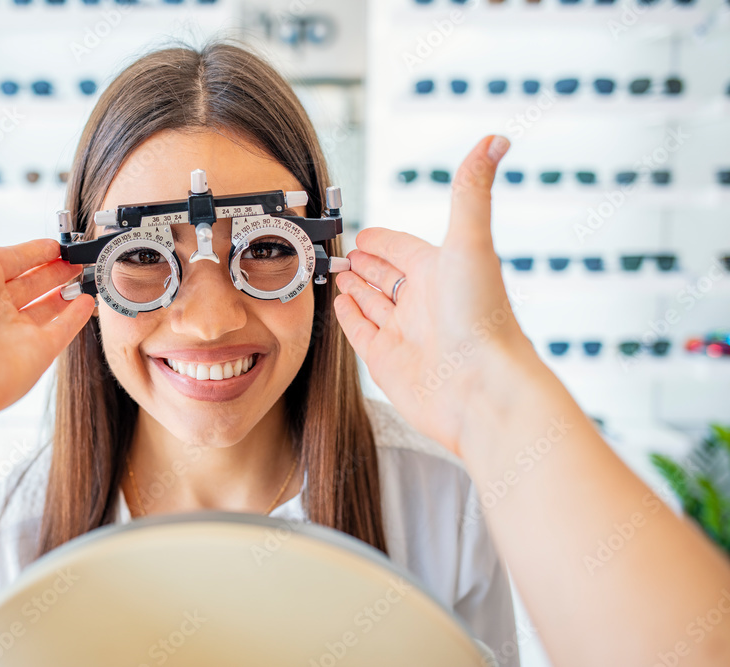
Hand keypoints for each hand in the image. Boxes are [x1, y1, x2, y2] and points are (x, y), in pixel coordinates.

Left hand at [0, 168, 94, 422]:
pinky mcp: (35, 355)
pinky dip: (75, 318)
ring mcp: (12, 333)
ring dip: (65, 292)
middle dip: (52, 270)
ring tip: (85, 277)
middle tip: (75, 259)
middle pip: (28, 284)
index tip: (55, 243)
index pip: (9, 258)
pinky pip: (60, 333)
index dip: (33, 250)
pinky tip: (87, 303)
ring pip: (45, 309)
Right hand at [334, 135, 532, 455]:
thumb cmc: (483, 319)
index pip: (403, 248)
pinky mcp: (387, 362)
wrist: (482, 391)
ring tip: (338, 274)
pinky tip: (341, 306)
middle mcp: (424, 302)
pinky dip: (350, 317)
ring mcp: (405, 333)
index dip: (383, 240)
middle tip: (345, 251)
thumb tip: (495, 139)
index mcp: (441, 271)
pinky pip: (362, 332)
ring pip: (374, 303)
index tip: (365, 233)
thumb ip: (472, 190)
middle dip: (366, 262)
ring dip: (356, 287)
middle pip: (387, 276)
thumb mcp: (471, 243)